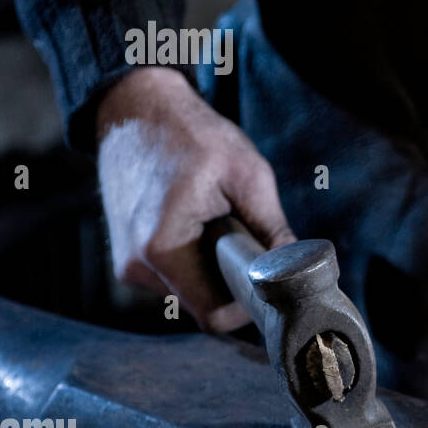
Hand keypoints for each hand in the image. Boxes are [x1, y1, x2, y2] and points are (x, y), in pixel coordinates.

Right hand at [96, 67, 295, 331]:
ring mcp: (128, 265)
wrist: (136, 111)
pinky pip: (177, 277)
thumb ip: (273, 229)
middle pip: (204, 306)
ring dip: (216, 270)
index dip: (250, 307)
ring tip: (221, 224)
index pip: (215, 316)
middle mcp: (136, 267)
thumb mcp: (247, 175)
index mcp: (162, 249)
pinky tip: (203, 227)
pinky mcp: (129, 258)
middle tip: (253, 244)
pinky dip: (198, 261)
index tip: (273, 283)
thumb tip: (299, 271)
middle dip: (236, 284)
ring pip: (192, 292)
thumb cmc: (193, 136)